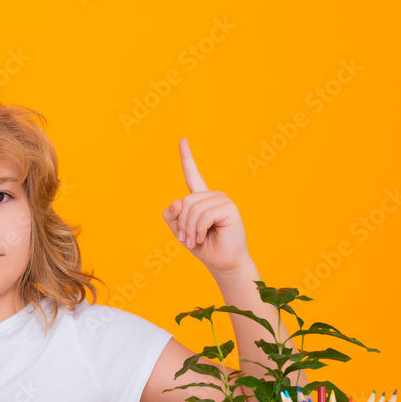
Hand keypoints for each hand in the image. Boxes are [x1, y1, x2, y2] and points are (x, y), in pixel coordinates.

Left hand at [162, 138, 251, 274]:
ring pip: (192, 207)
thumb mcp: (179, 230)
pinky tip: (203, 236)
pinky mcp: (229, 208)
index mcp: (200, 198)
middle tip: (186, 239)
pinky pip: (204, 214)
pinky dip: (199, 228)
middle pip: (185, 200)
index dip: (187, 157)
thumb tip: (177, 199)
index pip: (192, 174)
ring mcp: (223, 200)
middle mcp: (212, 195)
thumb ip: (171, 215)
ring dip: (189, 228)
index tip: (182, 140)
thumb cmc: (202, 245)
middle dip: (181, 223)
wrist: (221, 261)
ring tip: (195, 240)